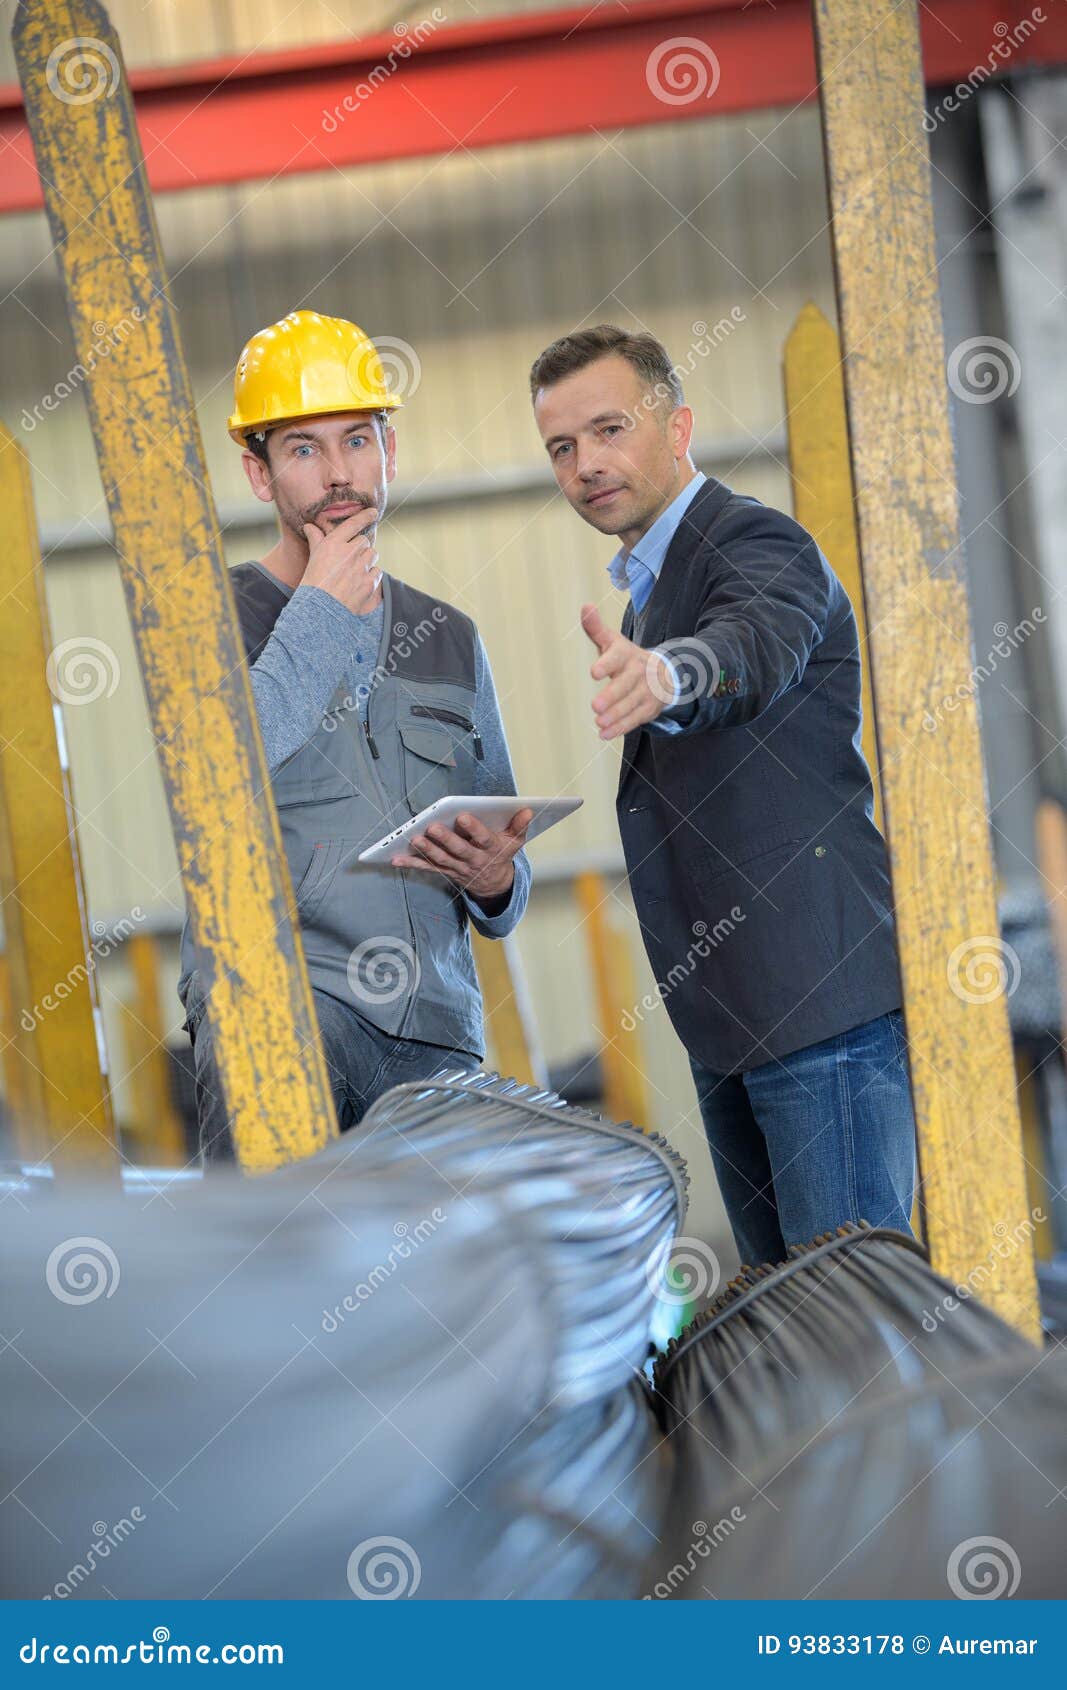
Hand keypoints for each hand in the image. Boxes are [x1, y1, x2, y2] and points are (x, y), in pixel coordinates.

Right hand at [301, 506, 380, 615]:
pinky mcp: (369, 583)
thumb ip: (316, 540)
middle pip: (364, 541)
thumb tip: (310, 526)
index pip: (353, 524)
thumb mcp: (313, 558)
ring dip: (367, 560)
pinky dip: (372, 575)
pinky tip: (361, 582)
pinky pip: (377, 572)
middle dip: (360, 547)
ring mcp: (361, 568)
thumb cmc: (312, 584)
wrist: (319, 611)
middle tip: (352, 558)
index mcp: (333, 544)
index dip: (365, 516)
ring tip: (356, 570)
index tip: (373, 512)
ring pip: (373, 555)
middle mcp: (349, 553)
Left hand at [391, 808, 533, 900]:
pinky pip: (427, 868)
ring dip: (427, 850)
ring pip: (441, 860)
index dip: (474, 829)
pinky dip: (411, 863)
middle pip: (459, 850)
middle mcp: (473, 860)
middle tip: (433, 827)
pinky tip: (396, 858)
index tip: (464, 817)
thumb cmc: (501, 855)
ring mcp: (458, 868)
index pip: (482, 839)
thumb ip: (519, 826)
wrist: (494, 884)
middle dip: (446, 840)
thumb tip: (527, 810)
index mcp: (491, 849)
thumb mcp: (515, 842)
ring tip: (415, 839)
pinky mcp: (445, 871)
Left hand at [581, 603, 673, 738]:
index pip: (618, 657)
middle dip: (612, 695)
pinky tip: (605, 734)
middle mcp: (639, 672)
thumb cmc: (627, 658)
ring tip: (599, 723)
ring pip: (631, 704)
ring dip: (616, 715)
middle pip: (626, 684)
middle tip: (595, 706)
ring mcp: (646, 692)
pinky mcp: (648, 709)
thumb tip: (585, 607)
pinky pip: (635, 719)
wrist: (664, 672)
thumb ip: (597, 628)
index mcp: (627, 654)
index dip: (607, 664)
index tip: (594, 672)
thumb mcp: (613, 642)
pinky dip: (621, 727)